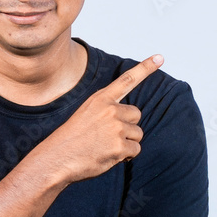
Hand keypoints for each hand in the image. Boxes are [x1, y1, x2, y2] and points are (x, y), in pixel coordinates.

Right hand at [34, 54, 162, 184]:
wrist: (56, 159)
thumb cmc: (72, 139)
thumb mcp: (86, 114)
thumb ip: (107, 110)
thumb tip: (129, 119)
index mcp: (100, 99)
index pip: (127, 80)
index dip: (145, 68)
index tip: (160, 57)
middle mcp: (110, 110)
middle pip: (136, 114)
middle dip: (128, 126)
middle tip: (107, 136)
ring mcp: (116, 127)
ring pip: (137, 134)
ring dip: (127, 142)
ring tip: (105, 147)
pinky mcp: (119, 146)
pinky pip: (135, 150)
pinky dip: (126, 156)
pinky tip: (109, 156)